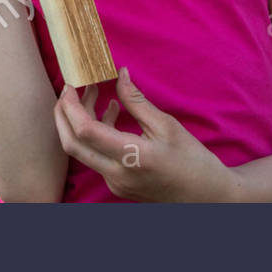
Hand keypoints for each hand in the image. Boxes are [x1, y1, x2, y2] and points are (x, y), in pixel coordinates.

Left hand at [53, 68, 236, 201]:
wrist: (208, 197)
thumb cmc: (192, 160)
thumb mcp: (167, 125)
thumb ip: (136, 101)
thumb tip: (119, 74)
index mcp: (132, 157)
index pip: (85, 131)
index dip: (71, 106)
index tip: (71, 84)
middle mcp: (117, 175)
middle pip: (71, 144)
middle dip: (63, 113)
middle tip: (69, 88)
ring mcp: (115, 183)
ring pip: (83, 150)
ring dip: (81, 121)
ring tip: (94, 91)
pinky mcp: (117, 185)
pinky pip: (96, 156)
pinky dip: (96, 134)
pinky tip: (110, 112)